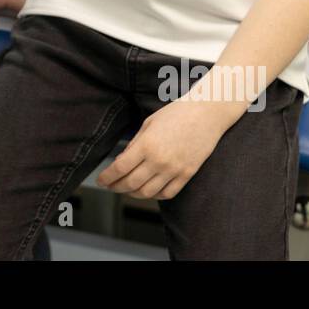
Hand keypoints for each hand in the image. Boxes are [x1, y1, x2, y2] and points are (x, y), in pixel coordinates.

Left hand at [94, 97, 232, 199]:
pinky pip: (167, 193)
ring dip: (133, 193)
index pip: (120, 168)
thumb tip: (121, 163)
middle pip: (130, 184)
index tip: (101, 180)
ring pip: (147, 193)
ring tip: (127, 189)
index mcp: (146, 145)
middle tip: (111, 185)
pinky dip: (154, 195)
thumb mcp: (148, 124)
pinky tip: (148, 190)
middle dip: (116, 187)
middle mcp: (159, 161)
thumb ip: (134, 145)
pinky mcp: (187, 175)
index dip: (107, 177)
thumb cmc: (176, 114)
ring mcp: (174, 170)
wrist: (206, 113)